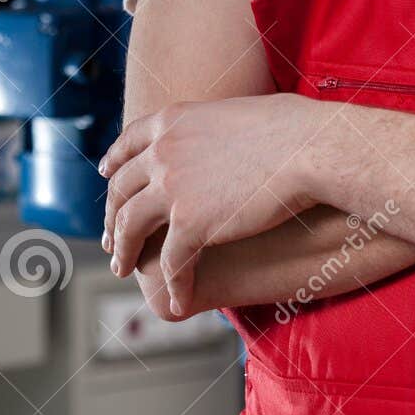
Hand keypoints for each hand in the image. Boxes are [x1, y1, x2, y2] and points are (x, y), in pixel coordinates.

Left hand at [98, 93, 316, 313]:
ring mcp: (172, 189)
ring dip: (125, 252)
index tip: (107, 175)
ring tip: (124, 270)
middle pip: (121, 189)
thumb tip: (217, 138)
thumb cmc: (290, 127)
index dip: (115, 162)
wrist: (307, 148)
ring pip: (130, 228)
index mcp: (172, 122)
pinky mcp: (190, 224)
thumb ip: (209, 128)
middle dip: (113, 216)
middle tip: (111, 238)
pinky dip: (174, 284)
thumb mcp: (234, 113)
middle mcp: (162, 153)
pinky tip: (178, 300)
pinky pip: (171, 263)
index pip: (128, 143)